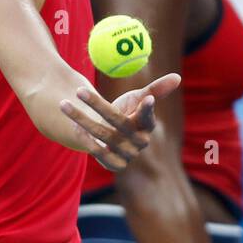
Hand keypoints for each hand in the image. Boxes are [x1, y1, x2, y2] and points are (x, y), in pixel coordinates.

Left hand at [60, 72, 178, 171]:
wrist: (109, 135)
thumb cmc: (125, 112)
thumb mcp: (137, 98)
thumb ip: (155, 89)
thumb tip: (178, 77)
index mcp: (148, 126)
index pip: (148, 117)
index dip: (147, 110)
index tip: (146, 99)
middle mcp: (140, 143)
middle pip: (118, 123)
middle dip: (97, 105)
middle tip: (79, 90)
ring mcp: (128, 155)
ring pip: (103, 135)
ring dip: (81, 118)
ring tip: (64, 104)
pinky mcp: (115, 165)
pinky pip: (99, 152)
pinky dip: (85, 138)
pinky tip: (72, 124)